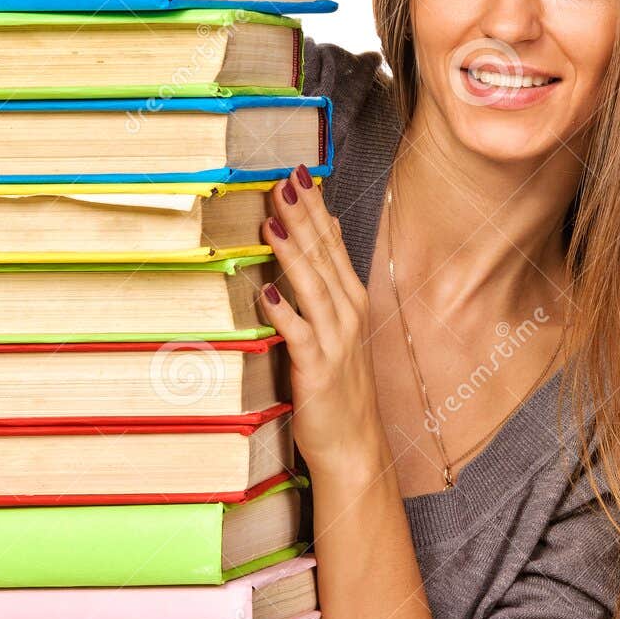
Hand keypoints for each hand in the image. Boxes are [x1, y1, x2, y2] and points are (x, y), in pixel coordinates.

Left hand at [259, 165, 389, 480]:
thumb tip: (318, 233)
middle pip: (323, 256)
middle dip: (303, 216)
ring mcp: (335, 342)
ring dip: (292, 252)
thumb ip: (326, 281)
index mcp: (350, 301)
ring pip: (313, 287)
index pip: (332, 244)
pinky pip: (298, 334)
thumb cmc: (338, 387)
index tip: (299, 172)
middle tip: (284, 178)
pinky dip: (282, 311)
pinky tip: (265, 289)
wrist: (354, 446)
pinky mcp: (318, 370)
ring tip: (272, 219)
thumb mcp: (336, 327)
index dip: (315, 208)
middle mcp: (347, 315)